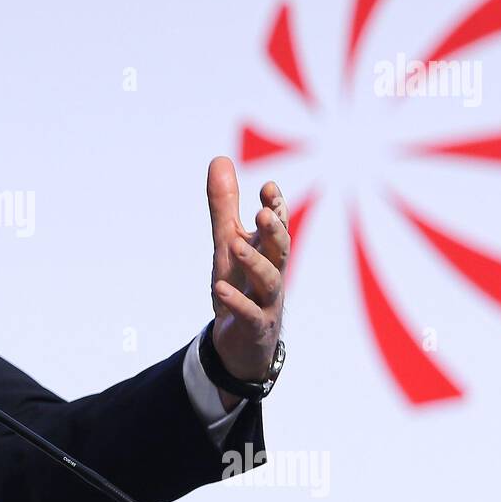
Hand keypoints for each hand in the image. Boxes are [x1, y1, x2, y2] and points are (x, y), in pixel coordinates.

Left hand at [206, 156, 289, 384]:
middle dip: (274, 231)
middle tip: (262, 213)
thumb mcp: (228, 242)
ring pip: (269, 280)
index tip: (268, 186)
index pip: (276, 225)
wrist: (241, 342)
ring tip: (235, 245)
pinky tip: (220, 288)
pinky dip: (237, 302)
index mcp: (267, 252)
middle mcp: (272, 273)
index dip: (275, 207)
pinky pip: (250, 314)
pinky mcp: (255, 327)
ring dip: (255, 262)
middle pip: (280, 250)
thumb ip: (225, 205)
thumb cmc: (240, 285)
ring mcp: (266, 302)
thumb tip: (220, 159)